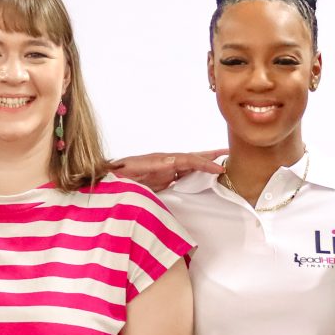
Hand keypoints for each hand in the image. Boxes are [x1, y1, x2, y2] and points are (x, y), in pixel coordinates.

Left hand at [109, 150, 227, 191]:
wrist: (103, 179)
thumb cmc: (115, 176)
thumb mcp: (132, 172)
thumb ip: (150, 168)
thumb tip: (170, 164)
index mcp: (160, 160)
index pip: (187, 160)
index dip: (204, 163)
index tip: (219, 168)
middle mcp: (164, 163)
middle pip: (192, 158)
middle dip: (211, 156)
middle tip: (230, 154)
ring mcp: (163, 171)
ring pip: (189, 167)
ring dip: (205, 166)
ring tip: (222, 165)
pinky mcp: (160, 180)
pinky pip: (182, 176)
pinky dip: (195, 176)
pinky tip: (202, 180)